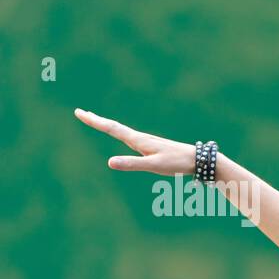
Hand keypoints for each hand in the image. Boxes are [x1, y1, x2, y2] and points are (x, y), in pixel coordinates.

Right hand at [74, 108, 196, 175]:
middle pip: (114, 127)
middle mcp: (141, 138)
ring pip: (122, 131)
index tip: (79, 112)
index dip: (94, 121)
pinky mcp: (153, 147)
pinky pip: (131, 138)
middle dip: (97, 120)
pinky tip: (125, 137)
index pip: (111, 128)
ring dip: (107, 126)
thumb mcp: (153, 166)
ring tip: (97, 121)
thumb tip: (109, 162)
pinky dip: (121, 134)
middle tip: (81, 113)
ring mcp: (147, 142)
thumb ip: (132, 164)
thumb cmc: (177, 163)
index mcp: (138, 140)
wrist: (198, 159)